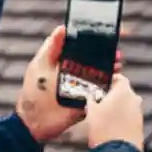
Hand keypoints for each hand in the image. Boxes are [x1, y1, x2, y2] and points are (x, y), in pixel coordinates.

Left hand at [16, 26, 124, 142]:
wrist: (36, 123)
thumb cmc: (34, 92)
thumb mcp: (41, 66)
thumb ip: (51, 47)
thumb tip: (62, 28)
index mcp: (63, 60)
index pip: (80, 45)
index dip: (92, 38)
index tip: (104, 32)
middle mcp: (73, 71)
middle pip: (93, 58)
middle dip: (106, 53)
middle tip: (115, 50)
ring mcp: (82, 85)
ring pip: (100, 72)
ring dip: (110, 67)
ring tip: (117, 63)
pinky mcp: (87, 99)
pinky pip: (102, 89)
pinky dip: (110, 84)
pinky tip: (115, 79)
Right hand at [85, 74, 143, 151]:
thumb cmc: (102, 128)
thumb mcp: (90, 110)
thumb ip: (91, 99)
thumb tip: (91, 96)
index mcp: (123, 90)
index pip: (119, 78)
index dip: (109, 80)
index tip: (101, 85)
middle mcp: (135, 99)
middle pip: (124, 92)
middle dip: (113, 95)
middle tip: (100, 100)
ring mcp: (139, 113)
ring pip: (128, 105)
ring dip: (118, 108)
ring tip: (104, 115)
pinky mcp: (140, 126)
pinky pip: (130, 117)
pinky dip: (123, 119)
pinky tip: (111, 126)